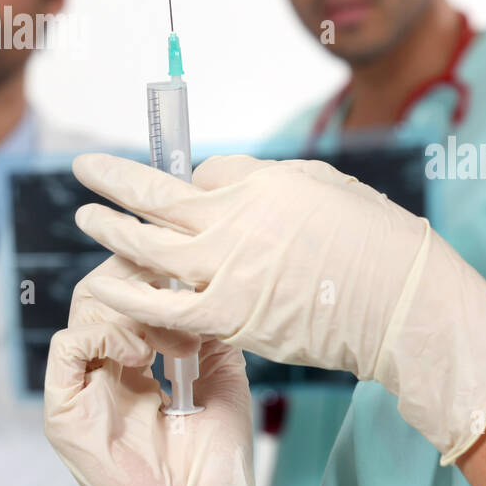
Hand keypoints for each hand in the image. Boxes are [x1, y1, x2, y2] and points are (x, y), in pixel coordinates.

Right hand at [44, 255, 275, 485]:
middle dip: (141, 278)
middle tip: (177, 289)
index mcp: (139, 363)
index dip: (153, 270)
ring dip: (134, 309)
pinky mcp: (65, 412)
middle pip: (102, 291)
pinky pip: (67, 347)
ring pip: (86, 309)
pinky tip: (142, 357)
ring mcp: (84, 389)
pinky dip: (106, 335)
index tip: (186, 264)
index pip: (130, 294)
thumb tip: (203, 289)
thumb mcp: (223, 377)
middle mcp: (106, 370)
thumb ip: (208, 331)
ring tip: (171, 342)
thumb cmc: (216, 461)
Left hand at [71, 153, 485, 464]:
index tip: (197, 191)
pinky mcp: (228, 315)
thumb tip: (229, 187)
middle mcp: (234, 219)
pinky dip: (128, 290)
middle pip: (158, 195)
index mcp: (262, 182)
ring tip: (84, 217)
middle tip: (84, 169)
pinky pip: (162, 303)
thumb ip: (272, 183)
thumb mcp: (327, 187)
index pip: (206, 173)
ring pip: (149, 245)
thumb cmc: (378, 241)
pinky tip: (102, 281)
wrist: (401, 300)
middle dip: (115, 179)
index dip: (197, 182)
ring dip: (111, 229)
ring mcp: (226, 269)